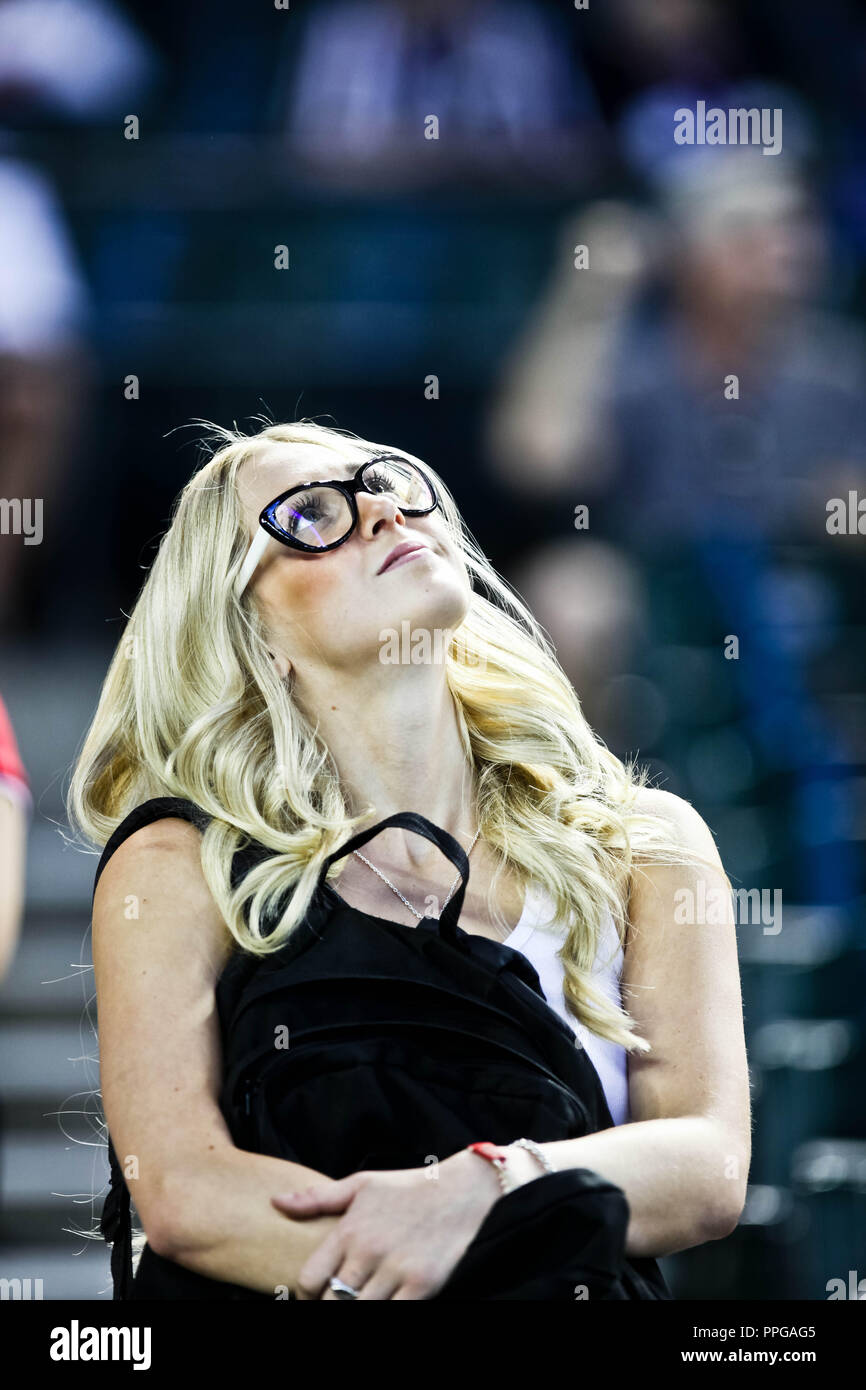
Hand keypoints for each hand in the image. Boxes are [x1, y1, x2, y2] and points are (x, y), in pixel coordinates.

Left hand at [271, 1148, 509, 1299]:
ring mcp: (396, 1270)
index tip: (317, 1295)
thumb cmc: (409, 1188)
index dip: (307, 1295)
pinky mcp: (422, 1285)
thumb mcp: (362, 1184)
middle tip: (339, 1300)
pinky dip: (384, 1313)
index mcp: (350, 1229)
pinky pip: (392, 1315)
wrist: (463, 1190)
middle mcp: (369, 1251)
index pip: (308, 1279)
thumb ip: (317, 1198)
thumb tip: (275, 1203)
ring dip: (356, 1310)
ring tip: (362, 1300)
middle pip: (332, 1302)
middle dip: (331, 1306)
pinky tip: (385, 1303)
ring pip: (359, 1312)